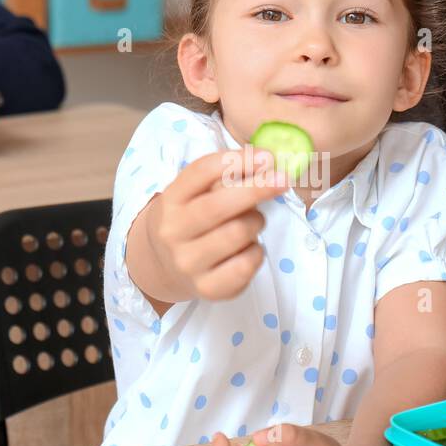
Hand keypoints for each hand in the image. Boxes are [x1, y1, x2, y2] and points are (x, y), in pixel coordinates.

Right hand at [144, 146, 287, 302]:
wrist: (163, 266)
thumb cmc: (191, 220)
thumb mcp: (195, 194)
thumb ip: (224, 177)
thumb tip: (268, 162)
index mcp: (170, 200)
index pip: (202, 172)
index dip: (237, 161)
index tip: (267, 157)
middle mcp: (173, 232)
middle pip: (220, 205)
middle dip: (258, 188)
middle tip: (282, 181)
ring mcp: (188, 263)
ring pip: (238, 233)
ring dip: (256, 222)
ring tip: (252, 222)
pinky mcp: (207, 288)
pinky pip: (246, 265)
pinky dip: (256, 252)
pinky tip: (249, 248)